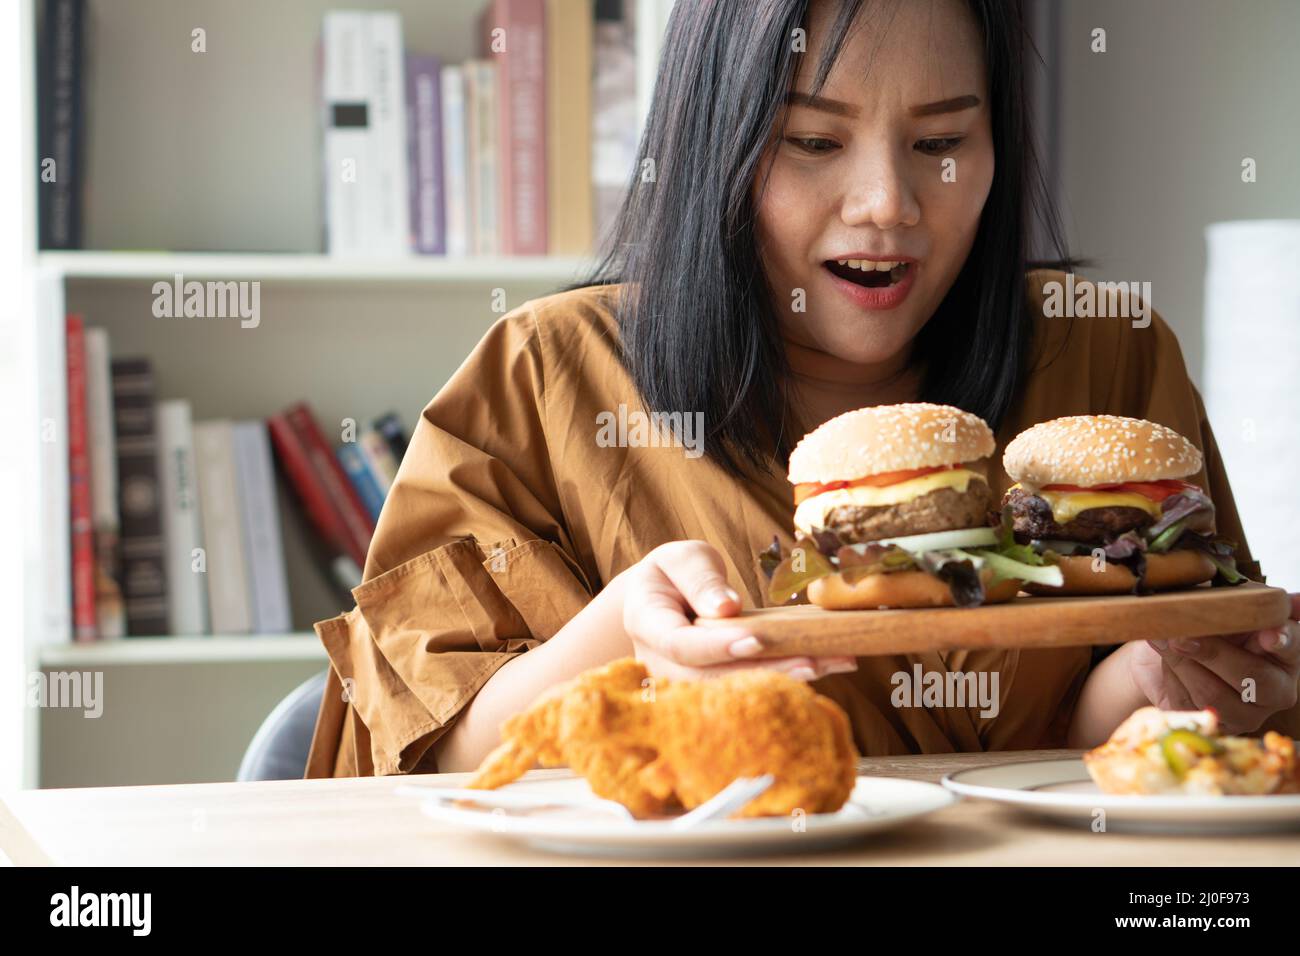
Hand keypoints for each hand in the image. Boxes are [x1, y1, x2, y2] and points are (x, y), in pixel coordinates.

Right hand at [622, 540, 857, 681]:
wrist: (658, 601)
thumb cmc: (671, 574)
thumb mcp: (681, 559)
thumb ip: (700, 579)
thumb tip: (724, 608)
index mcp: (646, 624)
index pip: (682, 644)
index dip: (718, 647)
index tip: (755, 639)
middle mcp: (661, 663)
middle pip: (712, 679)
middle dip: (764, 672)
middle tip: (812, 662)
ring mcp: (684, 683)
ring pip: (733, 691)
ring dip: (785, 679)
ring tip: (832, 662)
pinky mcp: (712, 689)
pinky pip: (747, 689)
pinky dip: (787, 677)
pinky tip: (826, 664)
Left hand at [1125, 593, 1299, 733]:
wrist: (1164, 646)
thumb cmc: (1204, 620)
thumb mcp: (1223, 601)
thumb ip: (1252, 599)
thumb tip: (1298, 602)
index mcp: (1287, 653)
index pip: (1293, 646)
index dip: (1281, 641)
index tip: (1267, 636)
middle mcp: (1275, 689)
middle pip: (1252, 676)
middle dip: (1212, 653)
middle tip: (1181, 637)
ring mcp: (1246, 714)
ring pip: (1213, 694)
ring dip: (1182, 663)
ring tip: (1163, 640)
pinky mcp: (1212, 727)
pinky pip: (1186, 705)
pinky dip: (1170, 678)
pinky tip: (1165, 661)